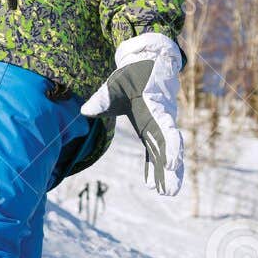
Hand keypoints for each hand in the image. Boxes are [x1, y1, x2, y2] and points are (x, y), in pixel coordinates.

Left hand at [81, 32, 183, 196]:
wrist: (149, 64)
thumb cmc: (133, 75)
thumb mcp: (116, 84)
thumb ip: (102, 98)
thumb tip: (85, 111)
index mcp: (156, 110)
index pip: (167, 132)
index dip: (171, 149)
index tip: (172, 164)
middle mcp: (162, 121)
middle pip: (169, 149)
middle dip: (170, 170)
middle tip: (170, 191)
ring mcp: (160, 127)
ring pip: (165, 153)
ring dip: (166, 173)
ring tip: (167, 193)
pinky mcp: (154, 130)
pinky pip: (157, 151)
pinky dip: (156, 166)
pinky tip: (153, 184)